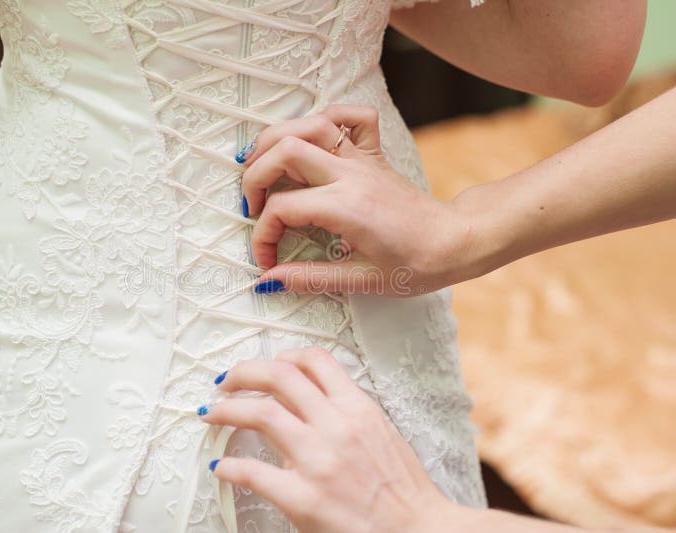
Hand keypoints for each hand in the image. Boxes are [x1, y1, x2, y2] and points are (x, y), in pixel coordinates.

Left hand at [198, 347, 467, 532]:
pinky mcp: (303, 497)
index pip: (313, 360)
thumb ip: (345, 410)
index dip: (281, 356)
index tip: (265, 365)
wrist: (420, 531)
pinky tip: (221, 467)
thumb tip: (309, 397)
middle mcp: (336, 425)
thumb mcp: (380, 432)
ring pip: (259, 413)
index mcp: (357, 408)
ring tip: (211, 413)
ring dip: (227, 409)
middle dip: (243, 373)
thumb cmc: (402, 488)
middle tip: (225, 382)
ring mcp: (318, 460)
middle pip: (278, 376)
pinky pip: (252, 472)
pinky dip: (230, 466)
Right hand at [239, 104, 480, 295]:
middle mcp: (351, 175)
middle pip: (286, 151)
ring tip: (263, 165)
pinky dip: (326, 118)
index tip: (267, 261)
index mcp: (347, 208)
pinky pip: (350, 117)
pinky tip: (313, 140)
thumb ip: (311, 278)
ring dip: (278, 140)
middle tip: (252, 206)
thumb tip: (271, 280)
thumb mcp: (362, 280)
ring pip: (311, 124)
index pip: (283, 209)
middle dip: (255, 177)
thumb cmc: (417, 264)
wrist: (456, 241)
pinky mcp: (373, 155)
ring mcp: (363, 160)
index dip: (263, 236)